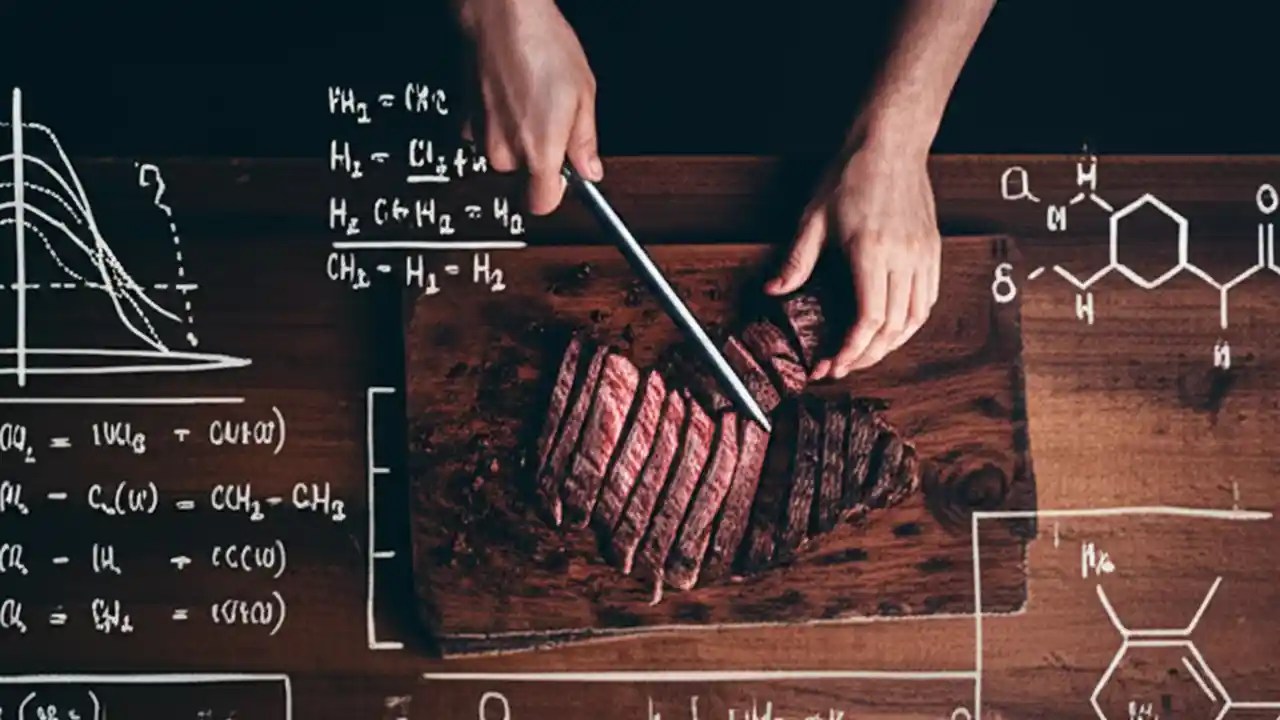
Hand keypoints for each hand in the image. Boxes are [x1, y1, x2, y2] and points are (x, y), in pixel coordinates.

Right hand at [456, 0, 601, 215]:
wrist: (499, 16)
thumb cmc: (540, 45)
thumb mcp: (583, 95)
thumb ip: (585, 142)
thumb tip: (589, 169)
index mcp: (539, 151)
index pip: (542, 204)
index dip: (556, 192)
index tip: (565, 179)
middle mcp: (505, 151)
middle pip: (523, 176)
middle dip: (538, 156)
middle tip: (554, 122)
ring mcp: (481, 135)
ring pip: (504, 155)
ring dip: (518, 137)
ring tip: (532, 101)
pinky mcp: (466, 118)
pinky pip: (486, 134)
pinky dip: (498, 121)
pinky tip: (511, 95)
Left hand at [765, 140, 940, 378]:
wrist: (891, 143)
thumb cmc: (851, 175)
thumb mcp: (814, 217)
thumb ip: (796, 260)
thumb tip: (774, 292)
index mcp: (872, 251)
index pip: (869, 319)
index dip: (851, 350)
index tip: (832, 364)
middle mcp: (904, 257)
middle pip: (893, 327)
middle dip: (867, 356)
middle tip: (841, 367)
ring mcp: (923, 255)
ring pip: (915, 319)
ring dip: (890, 344)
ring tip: (865, 354)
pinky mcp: (933, 250)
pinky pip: (928, 300)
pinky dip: (910, 323)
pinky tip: (891, 329)